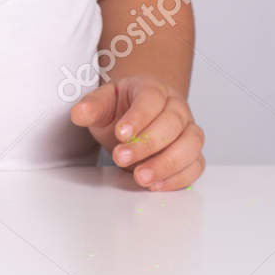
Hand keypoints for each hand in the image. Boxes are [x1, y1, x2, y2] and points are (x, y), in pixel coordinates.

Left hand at [71, 75, 204, 190]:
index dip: (138, 117)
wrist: (136, 118)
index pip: (151, 99)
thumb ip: (92, 107)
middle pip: (172, 124)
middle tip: (121, 158)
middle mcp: (176, 108)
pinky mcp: (192, 153)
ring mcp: (188, 130)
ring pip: (190, 144)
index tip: (120, 134)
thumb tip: (79, 113)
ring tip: (141, 177)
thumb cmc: (121, 110)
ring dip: (166, 164)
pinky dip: (179, 177)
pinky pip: (196, 165)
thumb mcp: (102, 104)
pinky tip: (156, 185)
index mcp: (154, 89)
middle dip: (147, 144)